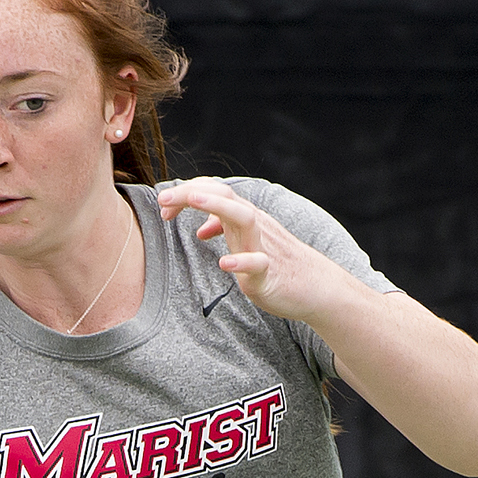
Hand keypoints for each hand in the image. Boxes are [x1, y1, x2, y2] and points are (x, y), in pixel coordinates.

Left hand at [157, 178, 355, 324]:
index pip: (215, 190)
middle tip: (162, 198)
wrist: (315, 287)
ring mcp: (263, 247)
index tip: (163, 205)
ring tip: (194, 202)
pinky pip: (257, 263)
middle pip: (225, 195)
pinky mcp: (270, 273)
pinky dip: (241, 261)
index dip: (187, 191)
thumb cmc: (277, 262)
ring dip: (217, 207)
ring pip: (243, 218)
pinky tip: (224, 263)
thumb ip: (224, 229)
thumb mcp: (245, 242)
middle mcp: (253, 225)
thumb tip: (201, 227)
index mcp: (243, 217)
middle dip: (192, 192)